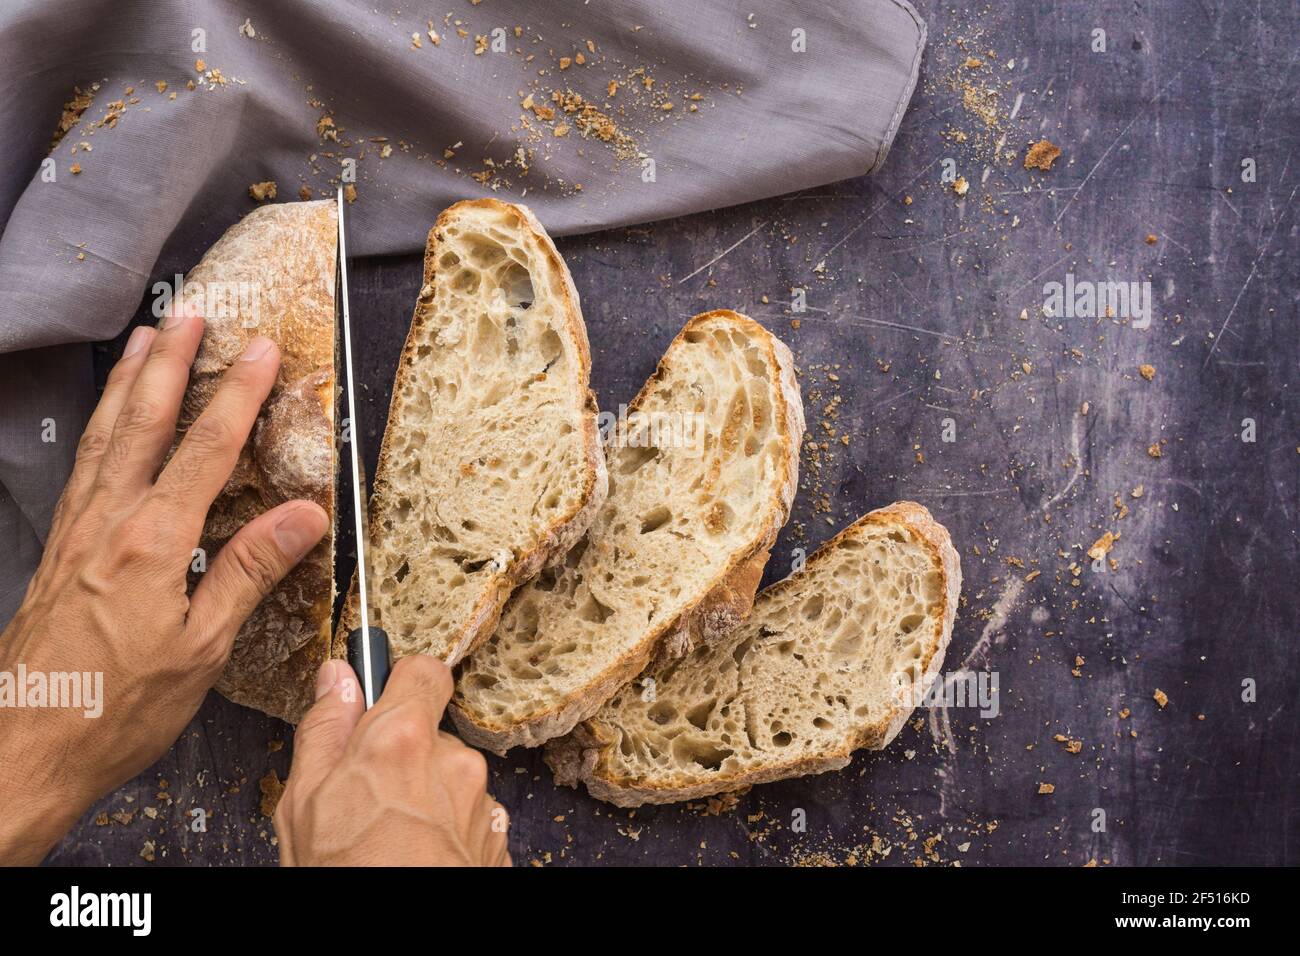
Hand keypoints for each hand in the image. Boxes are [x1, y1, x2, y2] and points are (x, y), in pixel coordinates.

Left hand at [0, 307, 327, 864]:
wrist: (24, 746)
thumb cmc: (114, 708)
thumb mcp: (202, 648)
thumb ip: (250, 571)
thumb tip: (303, 518)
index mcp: (152, 542)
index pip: (206, 448)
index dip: (238, 395)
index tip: (261, 352)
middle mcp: (108, 523)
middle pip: (142, 421)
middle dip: (169, 363)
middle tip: (189, 316)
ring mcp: (77, 532)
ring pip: (104, 435)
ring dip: (127, 382)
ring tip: (143, 343)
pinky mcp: (60, 551)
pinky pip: (84, 465)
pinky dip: (100, 427)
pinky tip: (108, 424)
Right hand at [275, 657, 510, 865]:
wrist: (403, 941)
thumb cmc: (347, 872)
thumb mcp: (304, 799)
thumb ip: (324, 728)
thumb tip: (337, 678)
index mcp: (402, 737)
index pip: (421, 669)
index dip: (399, 681)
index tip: (378, 698)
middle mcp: (452, 760)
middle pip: (429, 733)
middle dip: (402, 755)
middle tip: (366, 797)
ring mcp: (480, 799)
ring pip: (449, 778)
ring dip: (425, 797)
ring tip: (388, 838)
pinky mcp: (495, 835)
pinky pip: (468, 815)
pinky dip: (446, 830)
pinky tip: (416, 856)